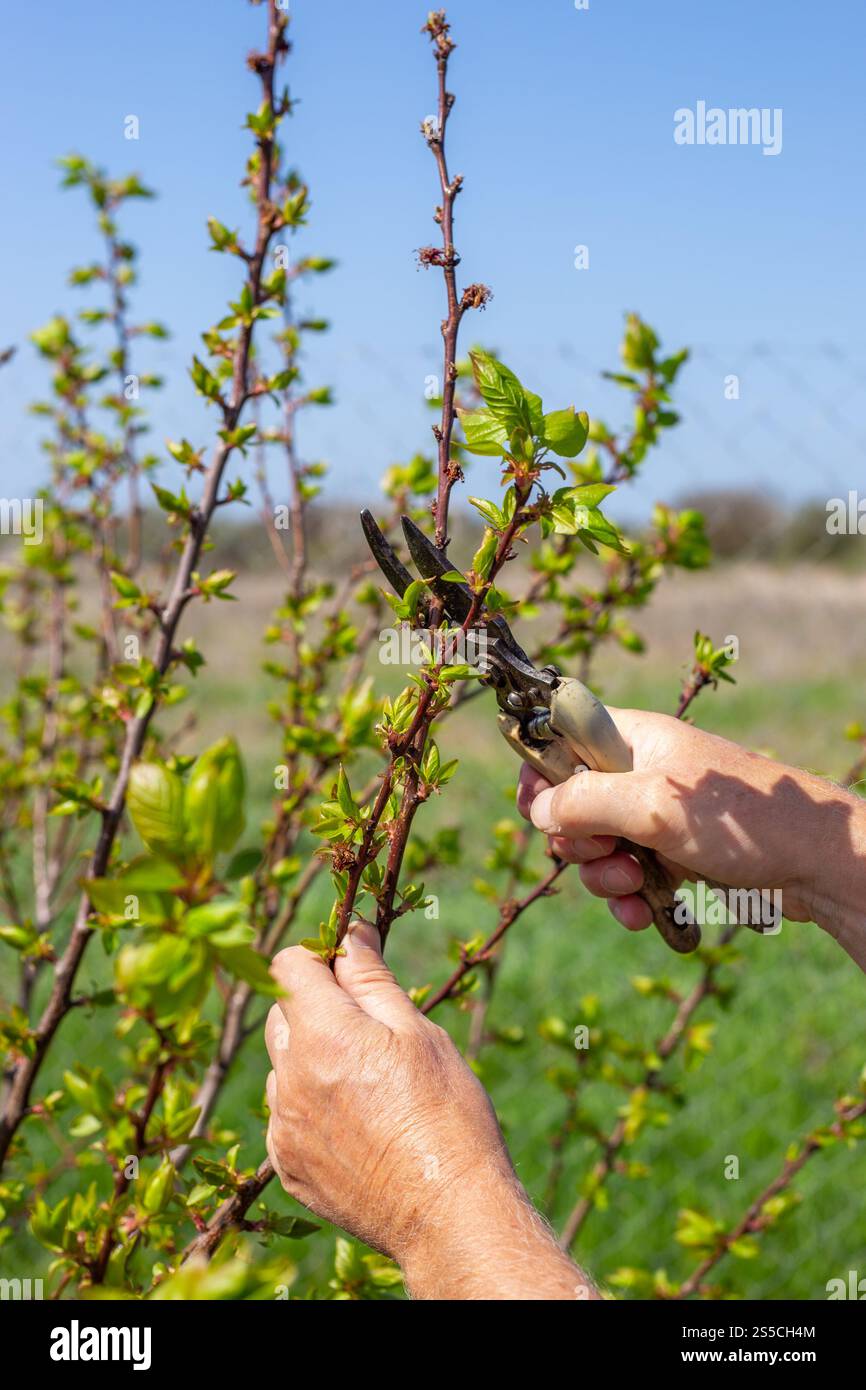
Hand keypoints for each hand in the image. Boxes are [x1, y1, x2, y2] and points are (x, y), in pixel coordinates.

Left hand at [265, 920, 592, 1298]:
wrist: (450, 1215)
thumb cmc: (447, 1115)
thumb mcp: (418, 1033)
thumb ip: (372, 979)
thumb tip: (350, 934)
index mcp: (323, 1035)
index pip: (287, 965)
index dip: (317, 958)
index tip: (348, 969)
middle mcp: (290, 1079)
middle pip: (280, 1014)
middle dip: (314, 1006)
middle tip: (368, 1027)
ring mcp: (283, 1128)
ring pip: (283, 1068)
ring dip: (309, 1059)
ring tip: (367, 1084)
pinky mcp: (287, 1168)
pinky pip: (286, 1118)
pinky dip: (309, 1109)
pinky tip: (356, 1123)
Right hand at [517, 707, 865, 966]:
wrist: (818, 863)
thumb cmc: (743, 818)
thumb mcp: (652, 805)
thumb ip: (584, 802)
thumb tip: (537, 811)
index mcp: (635, 739)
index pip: (563, 740)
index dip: (541, 774)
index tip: (535, 810)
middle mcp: (642, 772)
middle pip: (572, 803)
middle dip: (577, 840)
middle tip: (605, 853)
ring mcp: (658, 816)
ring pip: (598, 847)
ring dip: (603, 876)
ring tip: (632, 887)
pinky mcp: (674, 855)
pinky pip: (629, 876)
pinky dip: (628, 898)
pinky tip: (642, 915)